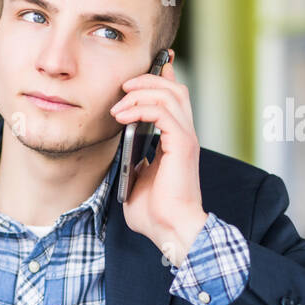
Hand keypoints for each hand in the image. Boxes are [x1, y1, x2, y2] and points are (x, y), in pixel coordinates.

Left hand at [110, 50, 208, 264]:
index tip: (136, 75)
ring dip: (141, 93)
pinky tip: (122, 118)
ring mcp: (186, 138)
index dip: (159, 79)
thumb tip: (123, 150)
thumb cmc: (155, 212)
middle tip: (123, 87)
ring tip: (119, 105)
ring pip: (170, 94)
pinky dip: (141, 108)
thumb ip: (135, 159)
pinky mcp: (182, 144)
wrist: (169, 228)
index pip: (173, 99)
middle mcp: (185, 134)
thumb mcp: (139, 178)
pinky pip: (163, 112)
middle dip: (148, 80)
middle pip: (174, 88)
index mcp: (176, 140)